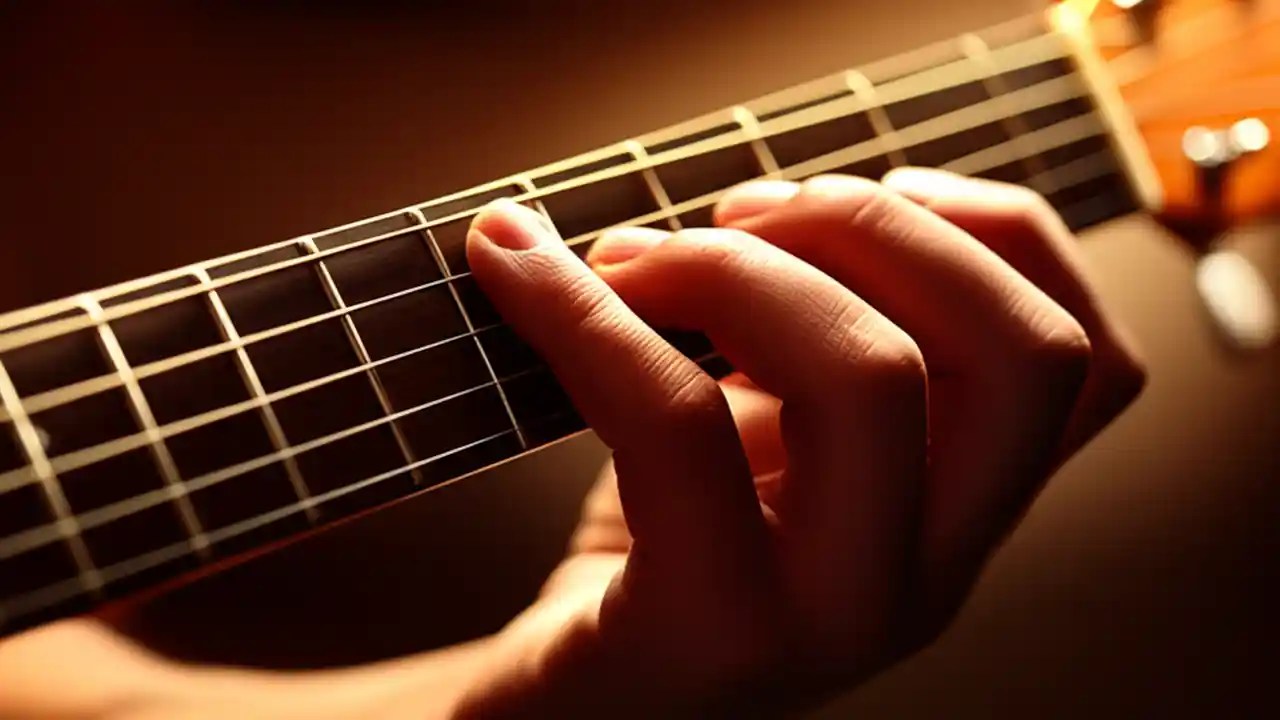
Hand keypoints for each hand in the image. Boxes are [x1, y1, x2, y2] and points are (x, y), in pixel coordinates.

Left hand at [454, 170, 1145, 717]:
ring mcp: (833, 618)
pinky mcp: (704, 630)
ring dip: (734, 264)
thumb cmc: (657, 551)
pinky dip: (583, 311)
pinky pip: (674, 422)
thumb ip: (808, 346)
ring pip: (871, 378)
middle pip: (1018, 354)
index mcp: (957, 517)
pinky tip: (517, 272)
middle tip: (735, 216)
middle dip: (868, 226)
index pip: (1090, 365)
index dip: (998, 232)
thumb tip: (767, 206)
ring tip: (629, 261)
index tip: (860, 194)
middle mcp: (930, 578)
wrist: (559, 707)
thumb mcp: (764, 438)